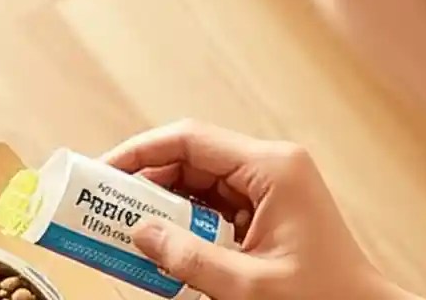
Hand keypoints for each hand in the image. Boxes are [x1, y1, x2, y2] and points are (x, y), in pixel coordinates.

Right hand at [104, 120, 417, 299]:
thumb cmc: (323, 298)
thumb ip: (189, 258)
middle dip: (146, 180)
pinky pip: (215, 203)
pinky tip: (162, 240)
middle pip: (191, 157)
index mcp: (272, 168)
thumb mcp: (248, 286)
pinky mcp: (269, 207)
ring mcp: (272, 184)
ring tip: (125, 225)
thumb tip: (138, 232)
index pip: (190, 140)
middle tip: (104, 204)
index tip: (102, 171)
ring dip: (163, 201)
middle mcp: (272, 165)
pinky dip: (185, 219)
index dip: (140, 152)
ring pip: (199, 180)